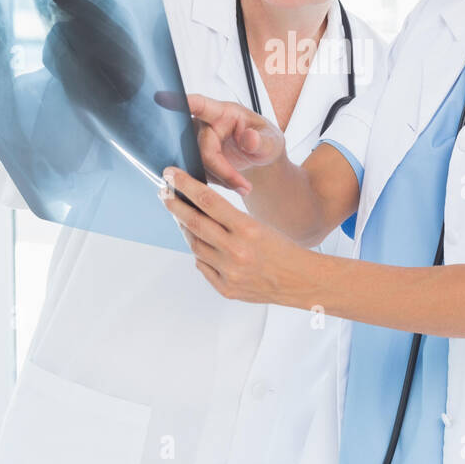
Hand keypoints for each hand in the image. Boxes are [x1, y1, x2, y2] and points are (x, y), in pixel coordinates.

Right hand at [157, 92, 285, 195]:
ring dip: (221, 180)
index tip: (162, 97)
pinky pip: (199, 174)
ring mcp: (197, 143)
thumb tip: (249, 139)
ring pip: (198, 164)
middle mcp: (205, 125)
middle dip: (223, 171)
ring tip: (244, 187)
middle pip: (202, 148)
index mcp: (224, 112)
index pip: (201, 105)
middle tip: (245, 188)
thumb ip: (263, 140)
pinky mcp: (195, 160)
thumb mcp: (273, 141)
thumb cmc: (266, 143)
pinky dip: (218, 184)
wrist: (260, 162)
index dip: (182, 102)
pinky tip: (233, 185)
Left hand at [160, 167, 319, 305]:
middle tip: (163, 193)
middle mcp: (236, 251)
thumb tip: (198, 209)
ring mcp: (229, 272)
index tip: (171, 175)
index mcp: (247, 229)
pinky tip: (202, 245)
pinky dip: (200, 254)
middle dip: (174, 205)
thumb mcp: (260, 225)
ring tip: (182, 218)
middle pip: (194, 222)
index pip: (208, 201)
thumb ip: (229, 220)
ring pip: (195, 245)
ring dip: (186, 229)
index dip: (185, 185)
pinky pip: (203, 266)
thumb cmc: (283, 249)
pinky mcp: (226, 288)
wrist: (300, 281)